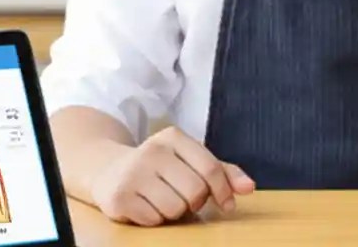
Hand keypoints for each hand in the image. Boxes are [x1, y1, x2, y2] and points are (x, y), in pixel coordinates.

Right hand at [89, 126, 255, 225]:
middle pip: (196, 191)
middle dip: (194, 201)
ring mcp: (133, 173)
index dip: (223, 191)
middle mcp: (152, 151)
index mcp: (173, 137)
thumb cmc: (159, 167)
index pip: (211, 168)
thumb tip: (249, 187)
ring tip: (162, 199)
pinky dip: (155, 219)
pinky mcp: (119, 197)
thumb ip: (222, 171)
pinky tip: (146, 205)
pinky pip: (154, 220)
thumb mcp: (189, 160)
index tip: (226, 204)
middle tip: (183, 197)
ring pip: (176, 208)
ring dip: (174, 211)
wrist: (108, 170)